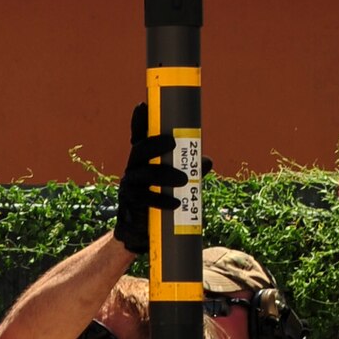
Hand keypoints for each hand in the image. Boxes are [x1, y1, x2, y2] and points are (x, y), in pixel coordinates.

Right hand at [112, 103, 210, 253]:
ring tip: (184, 180)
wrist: (142, 234)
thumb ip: (190, 170)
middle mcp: (133, 169)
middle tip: (171, 142)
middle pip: (139, 151)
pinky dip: (160, 201)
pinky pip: (144, 200)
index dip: (139, 121)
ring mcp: (130, 187)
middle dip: (154, 144)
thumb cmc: (161, 202)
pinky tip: (175, 204)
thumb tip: (208, 161)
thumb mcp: (175, 183)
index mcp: (143, 160)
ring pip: (143, 174)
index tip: (142, 105)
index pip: (139, 137)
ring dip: (163, 175)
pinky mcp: (131, 206)